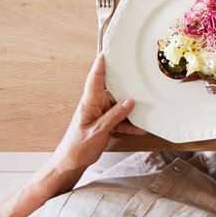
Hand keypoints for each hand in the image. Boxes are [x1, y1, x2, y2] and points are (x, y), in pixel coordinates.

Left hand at [47, 53, 143, 177]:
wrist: (69, 165)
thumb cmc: (77, 148)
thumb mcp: (98, 131)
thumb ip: (114, 116)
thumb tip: (130, 101)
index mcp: (89, 103)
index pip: (95, 79)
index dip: (100, 64)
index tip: (107, 51)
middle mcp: (95, 106)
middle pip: (113, 91)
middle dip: (127, 86)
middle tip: (140, 79)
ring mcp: (100, 115)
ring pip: (119, 107)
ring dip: (131, 111)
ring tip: (146, 110)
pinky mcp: (104, 125)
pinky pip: (120, 120)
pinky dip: (129, 124)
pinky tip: (140, 128)